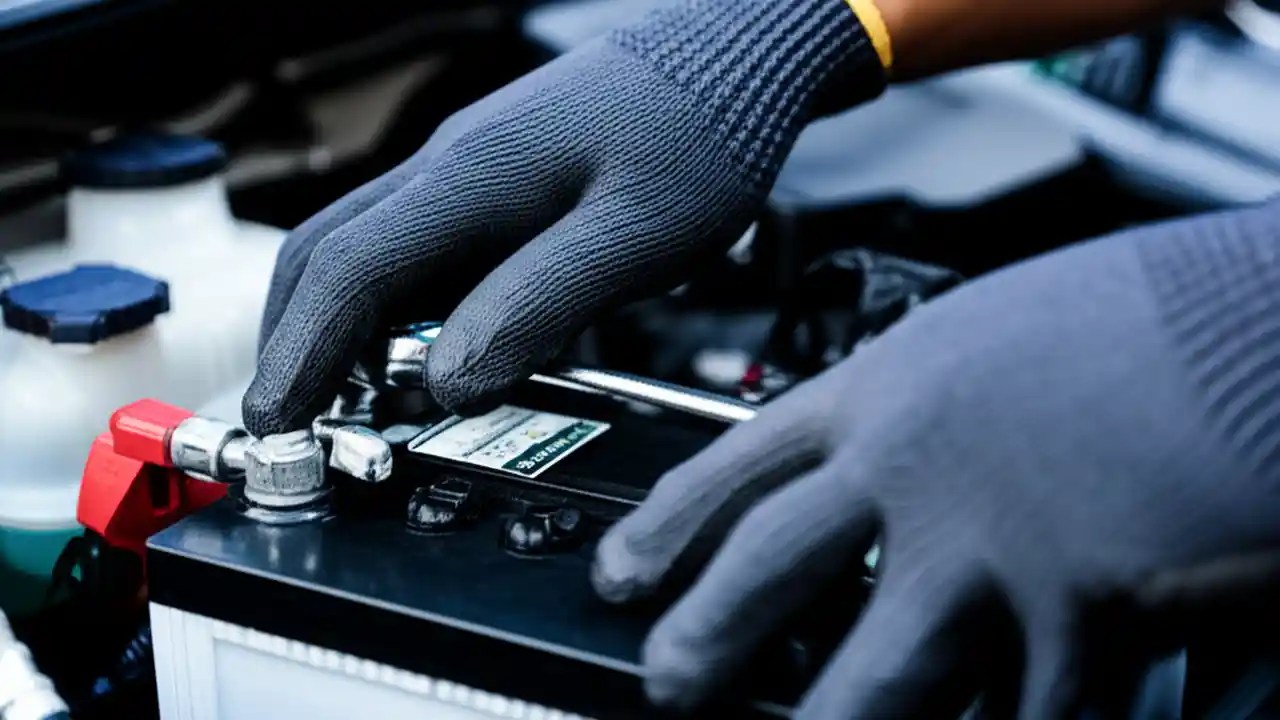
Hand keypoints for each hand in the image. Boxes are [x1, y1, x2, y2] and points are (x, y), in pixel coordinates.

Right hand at [242, 0, 885, 436]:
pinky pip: (416, 244)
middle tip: (290, 418)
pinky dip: (394, 304)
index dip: (303, 354)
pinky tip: (418, 345)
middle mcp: (450, 167)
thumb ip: (537, 306)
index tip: (275, 421)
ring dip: (339, 322)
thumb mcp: (633, 236)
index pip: (348, 270)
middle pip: (329, 251)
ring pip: (364, 246)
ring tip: (341, 398)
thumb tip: (450, 383)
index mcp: (471, 178)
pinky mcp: (495, 180)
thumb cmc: (700, 137)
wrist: (733, 58)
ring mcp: (467, 168)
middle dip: (297, 339)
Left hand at [591, 201, 1279, 717]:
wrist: (1256, 319)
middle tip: (666, 681)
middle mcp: (914, 466)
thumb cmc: (1142, 315)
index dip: (669, 525)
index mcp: (889, 384)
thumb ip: (923, 407)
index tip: (624, 570)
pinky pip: (1014, 714)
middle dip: (704, 635)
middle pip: (766, 568)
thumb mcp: (993, 333)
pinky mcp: (1076, 618)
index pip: (738, 462)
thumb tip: (880, 463)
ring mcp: (987, 548)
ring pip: (868, 671)